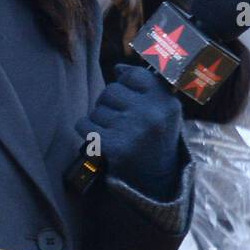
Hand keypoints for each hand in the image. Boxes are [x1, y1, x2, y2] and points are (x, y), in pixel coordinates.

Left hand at [76, 63, 183, 200]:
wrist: (156, 180)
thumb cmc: (156, 138)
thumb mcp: (163, 110)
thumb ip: (144, 85)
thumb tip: (118, 68)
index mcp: (166, 101)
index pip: (133, 76)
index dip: (126, 86)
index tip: (131, 100)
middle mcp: (151, 114)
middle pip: (110, 90)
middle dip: (110, 104)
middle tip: (122, 122)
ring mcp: (132, 130)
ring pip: (97, 109)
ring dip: (100, 120)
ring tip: (116, 133)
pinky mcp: (114, 146)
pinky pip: (84, 124)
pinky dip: (86, 130)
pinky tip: (100, 139)